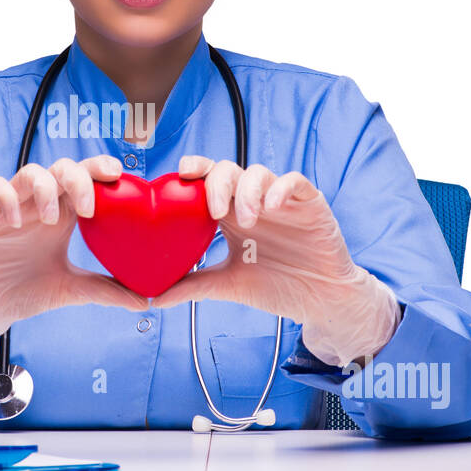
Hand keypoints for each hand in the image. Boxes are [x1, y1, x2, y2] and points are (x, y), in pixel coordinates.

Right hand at [0, 155, 149, 368]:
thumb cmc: (26, 291)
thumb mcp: (71, 290)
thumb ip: (107, 291)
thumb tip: (148, 301)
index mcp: (64, 215)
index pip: (86, 178)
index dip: (101, 169)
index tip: (119, 175)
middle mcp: (39, 203)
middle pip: (63, 167)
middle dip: (79, 177)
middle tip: (88, 206)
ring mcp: (11, 204)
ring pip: (31, 172)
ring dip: (46, 190)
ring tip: (50, 220)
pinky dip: (8, 198)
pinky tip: (15, 223)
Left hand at [149, 156, 402, 365]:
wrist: (320, 300)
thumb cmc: (276, 287)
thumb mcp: (228, 286)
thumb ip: (193, 286)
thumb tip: (151, 299)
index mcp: (231, 214)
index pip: (207, 180)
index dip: (193, 170)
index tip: (178, 175)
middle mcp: (253, 201)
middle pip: (228, 170)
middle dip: (216, 182)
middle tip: (213, 210)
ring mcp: (281, 200)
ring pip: (258, 173)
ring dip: (246, 192)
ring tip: (245, 221)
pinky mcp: (310, 203)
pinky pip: (294, 182)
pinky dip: (280, 189)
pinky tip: (271, 207)